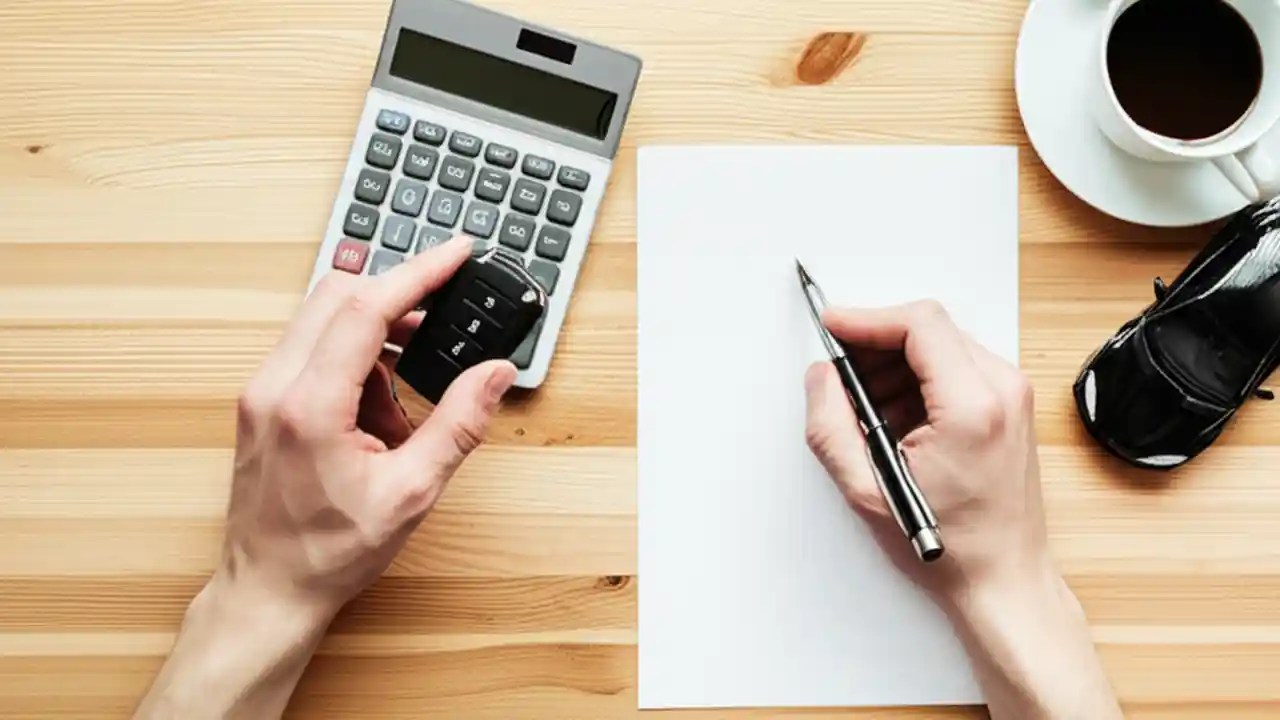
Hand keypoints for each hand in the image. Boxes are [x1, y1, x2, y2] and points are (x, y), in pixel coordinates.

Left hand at [136, 237, 516, 718]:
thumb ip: (458, 424)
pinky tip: (376, 416)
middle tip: (441, 319)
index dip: (418, 273)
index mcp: (310, 406)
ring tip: (403, 406)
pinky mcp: (261, 402)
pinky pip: (310, 350)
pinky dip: (353, 362)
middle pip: (338, 297)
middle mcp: (274, 387)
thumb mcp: (412, 492)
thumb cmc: (329, 551)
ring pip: (322, 320)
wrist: (268, 589)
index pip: (366, 308)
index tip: (456, 253)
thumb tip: (494, 375)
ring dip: (375, 339)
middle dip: (397, 299)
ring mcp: (260, 392)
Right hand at [802, 300, 1121, 719]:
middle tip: (840, 376)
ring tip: (866, 413)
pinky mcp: (1009, 406)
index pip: (918, 325)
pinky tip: (894, 422)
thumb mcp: (868, 490)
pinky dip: (916, 383)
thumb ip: (831, 426)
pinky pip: (955, 369)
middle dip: (876, 346)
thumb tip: (822, 379)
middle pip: (929, 330)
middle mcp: (1002, 391)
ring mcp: (1011, 397)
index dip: (867, 319)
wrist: (1003, 579)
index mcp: (973, 405)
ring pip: (940, 347)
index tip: (834, 328)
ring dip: (894, 367)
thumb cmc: (951, 546)